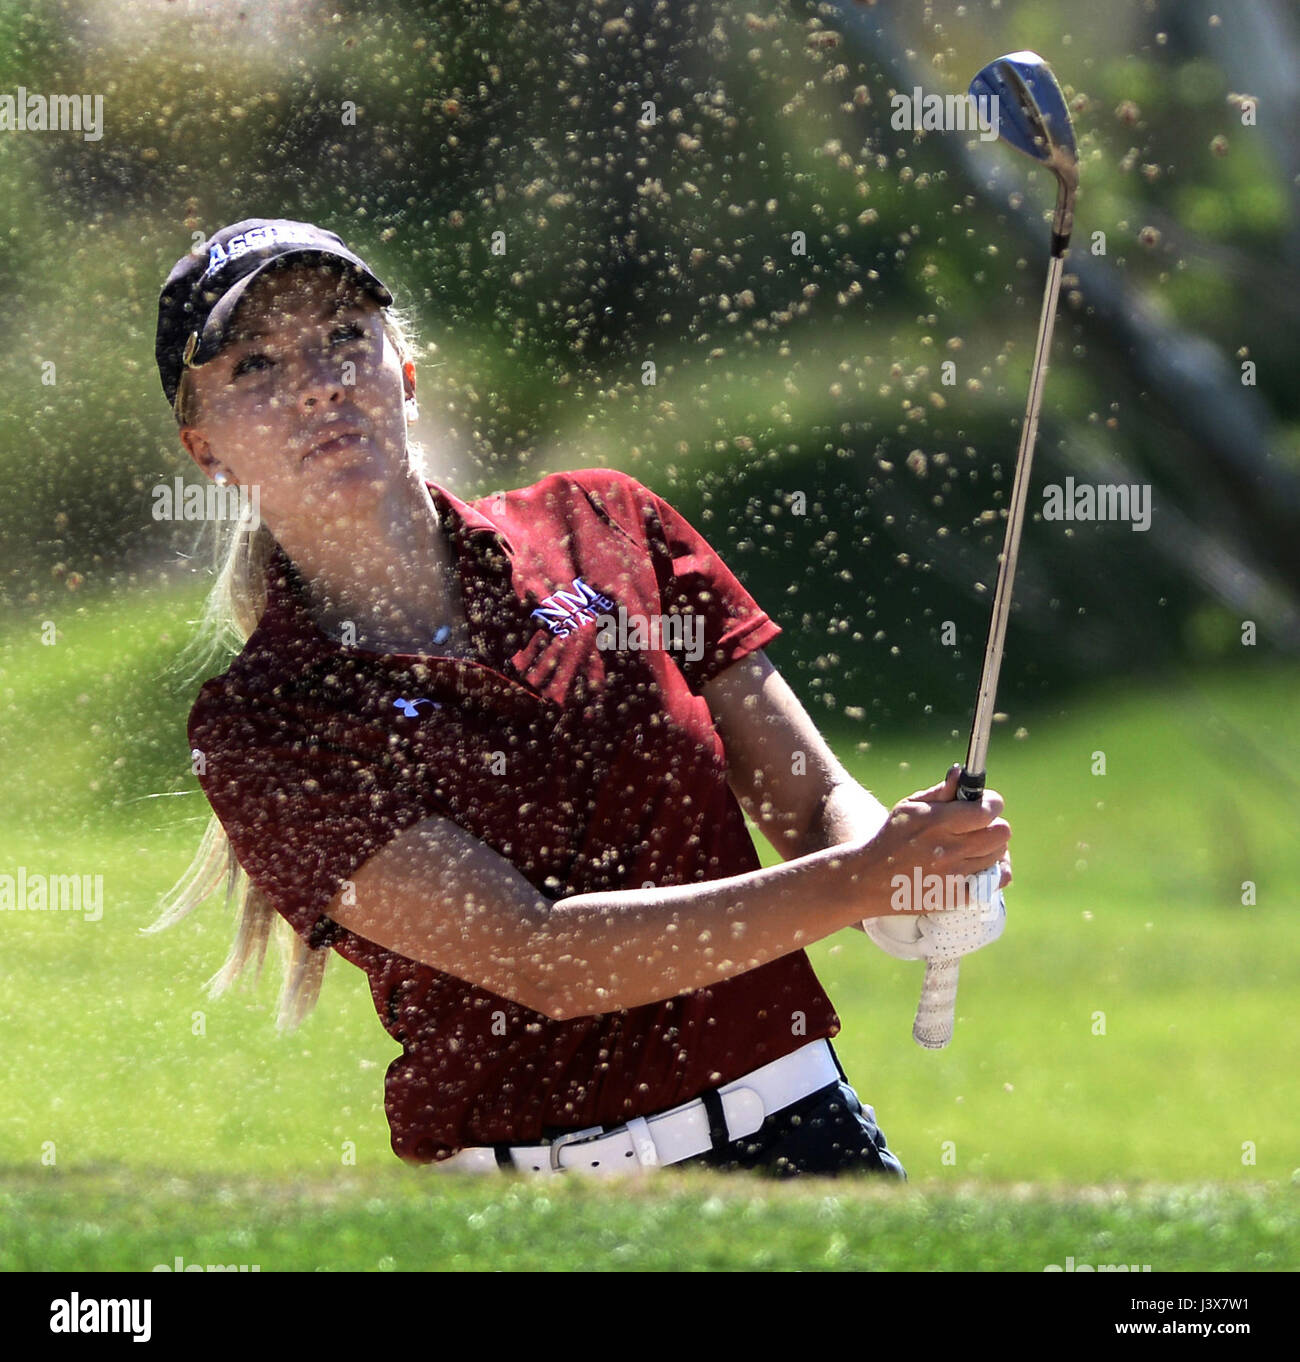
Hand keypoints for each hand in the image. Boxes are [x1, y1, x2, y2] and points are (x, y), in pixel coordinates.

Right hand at [856, 764, 1011, 915]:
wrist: (869, 878)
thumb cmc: (891, 836)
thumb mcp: (909, 807)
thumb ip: (940, 790)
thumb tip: (962, 773)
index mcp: (938, 822)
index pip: (989, 809)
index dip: (991, 803)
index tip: (983, 803)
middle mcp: (950, 849)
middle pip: (1002, 832)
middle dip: (992, 824)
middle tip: (977, 826)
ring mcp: (955, 875)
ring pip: (1000, 855)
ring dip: (990, 847)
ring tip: (971, 846)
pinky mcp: (957, 896)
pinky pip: (995, 881)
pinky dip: (990, 871)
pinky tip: (976, 865)